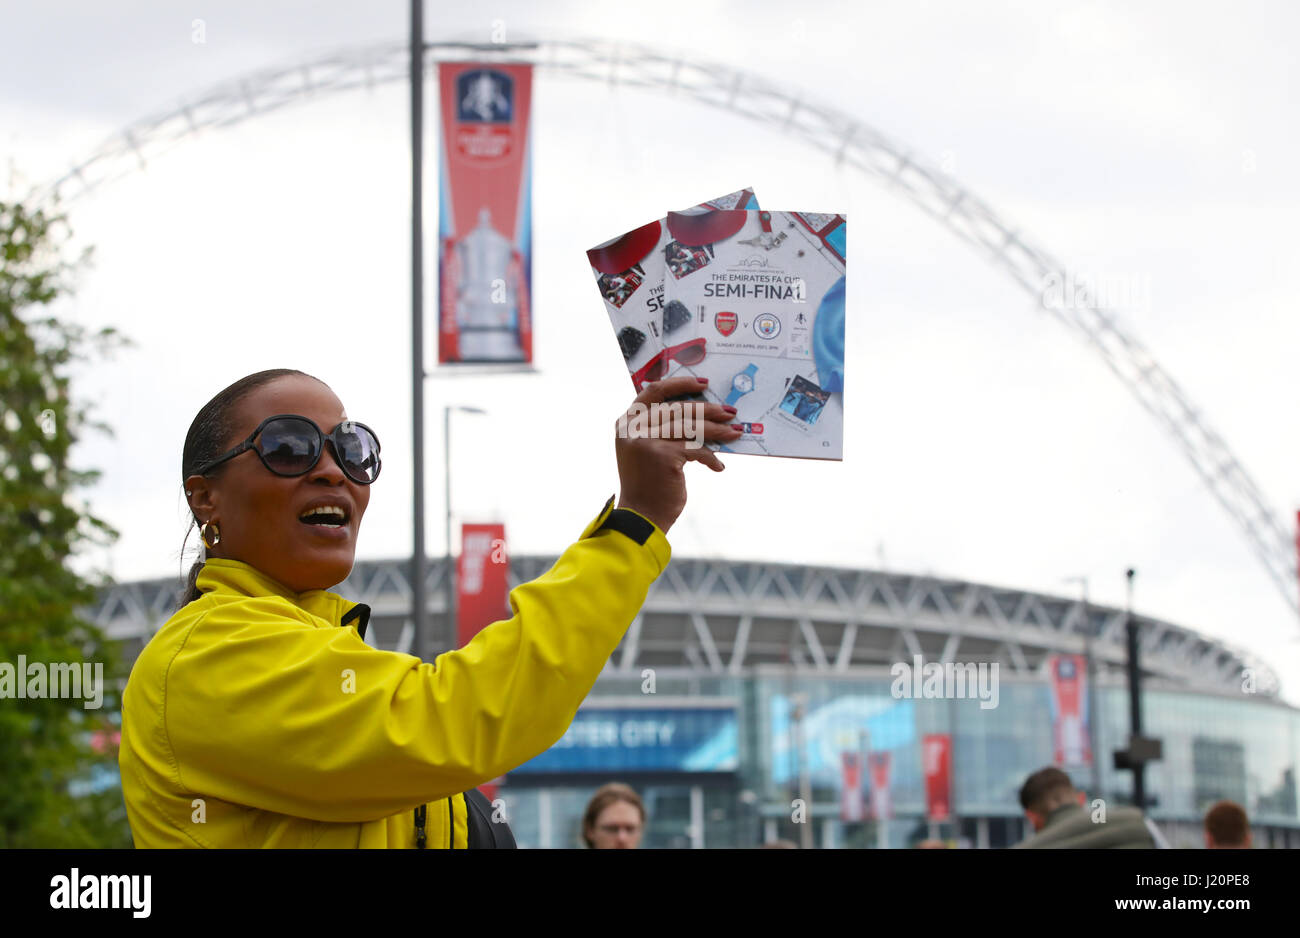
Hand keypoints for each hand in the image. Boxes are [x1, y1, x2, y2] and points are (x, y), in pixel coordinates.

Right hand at [614, 375, 744, 534]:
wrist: (641, 517)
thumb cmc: (648, 484)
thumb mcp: (645, 450)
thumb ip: (660, 428)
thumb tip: (700, 412)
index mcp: (626, 422)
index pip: (654, 391)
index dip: (680, 384)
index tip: (703, 384)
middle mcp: (633, 428)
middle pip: (678, 408)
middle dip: (708, 410)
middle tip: (730, 412)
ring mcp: (647, 441)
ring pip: (691, 427)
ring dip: (717, 430)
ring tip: (735, 433)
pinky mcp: (664, 455)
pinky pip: (696, 449)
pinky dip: (710, 457)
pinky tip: (718, 466)